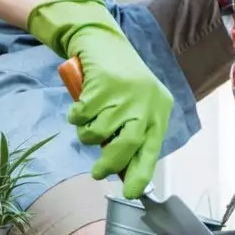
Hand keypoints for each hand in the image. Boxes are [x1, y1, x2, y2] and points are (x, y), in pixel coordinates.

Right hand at [29, 0, 172, 197]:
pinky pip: (82, 116)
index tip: (131, 194)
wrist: (102, 40)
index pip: (152, 148)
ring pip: (99, 132)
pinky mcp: (103, 85)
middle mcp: (145, 102)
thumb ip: (133, 131)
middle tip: (97, 173)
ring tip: (87, 122)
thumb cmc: (119, 78)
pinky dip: (76, 116)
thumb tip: (123, 170)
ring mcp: (124, 93)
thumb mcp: (136, 103)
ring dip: (86, 133)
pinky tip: (80, 104)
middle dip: (109, 163)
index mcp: (158, 109)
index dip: (141, 174)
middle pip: (127, 145)